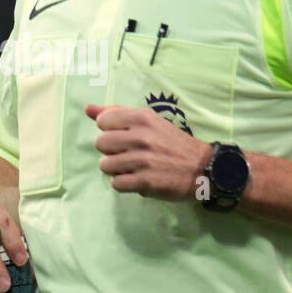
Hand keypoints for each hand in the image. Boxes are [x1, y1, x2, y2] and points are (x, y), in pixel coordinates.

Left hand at [86, 103, 209, 201]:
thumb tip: (87, 109)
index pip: (103, 121)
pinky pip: (116, 183)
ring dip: (116, 169)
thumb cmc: (173, 143)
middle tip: (127, 154)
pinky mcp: (145, 182)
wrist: (203, 168)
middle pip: (100, 143)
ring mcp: (142, 160)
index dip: (110, 131)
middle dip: (111, 151)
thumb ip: (118, 114)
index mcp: (142, 118)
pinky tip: (136, 179)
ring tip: (132, 168)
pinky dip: (123, 183)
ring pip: (105, 165)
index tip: (123, 136)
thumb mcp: (150, 121)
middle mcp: (141, 137)